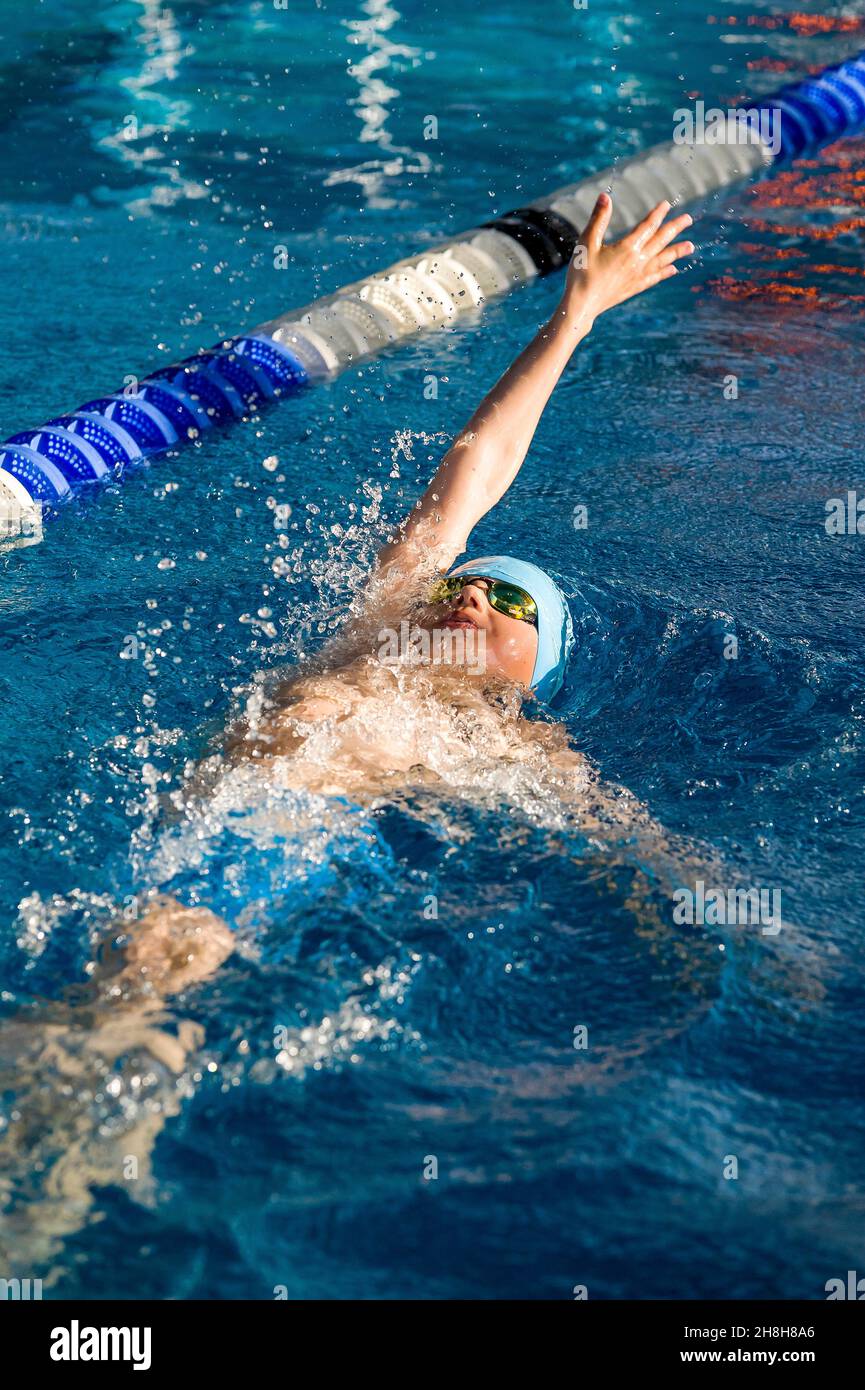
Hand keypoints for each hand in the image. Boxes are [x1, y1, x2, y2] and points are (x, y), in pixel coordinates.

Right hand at [560, 193, 693, 321]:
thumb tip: (605, 196)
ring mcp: (637, 276)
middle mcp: (637, 261)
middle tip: (689, 219)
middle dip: (675, 228)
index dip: (657, 214)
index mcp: (627, 248)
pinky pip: (654, 278)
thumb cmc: (581, 272)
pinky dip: (665, 272)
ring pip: (662, 260)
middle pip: (661, 241)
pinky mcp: (634, 288)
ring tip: (690, 247)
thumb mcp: (586, 242)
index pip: (647, 226)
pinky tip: (673, 269)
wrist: (581, 305)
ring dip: (677, 252)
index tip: (666, 204)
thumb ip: (598, 219)